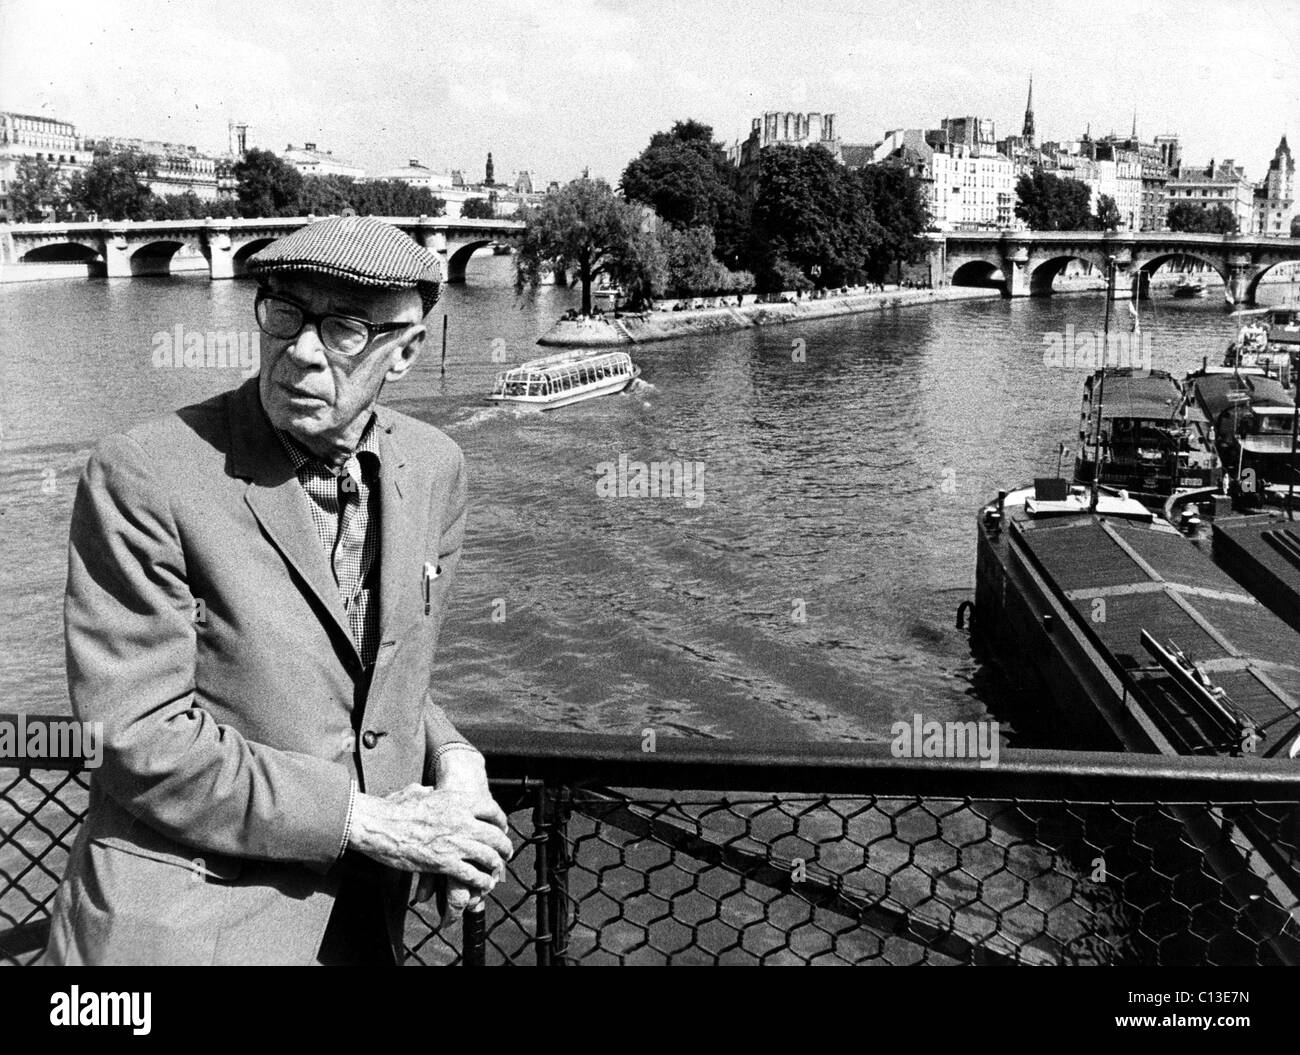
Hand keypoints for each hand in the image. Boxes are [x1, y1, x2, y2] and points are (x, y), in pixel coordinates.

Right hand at [348, 783, 511, 892]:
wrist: (377, 825)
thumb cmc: (392, 808)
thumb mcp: (417, 792)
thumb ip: (430, 792)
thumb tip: (429, 791)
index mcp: (457, 800)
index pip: (492, 809)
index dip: (501, 821)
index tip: (501, 828)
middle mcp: (462, 820)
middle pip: (496, 835)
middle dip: (504, 846)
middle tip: (505, 852)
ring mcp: (455, 842)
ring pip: (488, 856)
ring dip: (496, 865)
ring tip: (497, 870)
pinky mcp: (444, 863)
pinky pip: (472, 875)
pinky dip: (481, 881)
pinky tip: (483, 884)